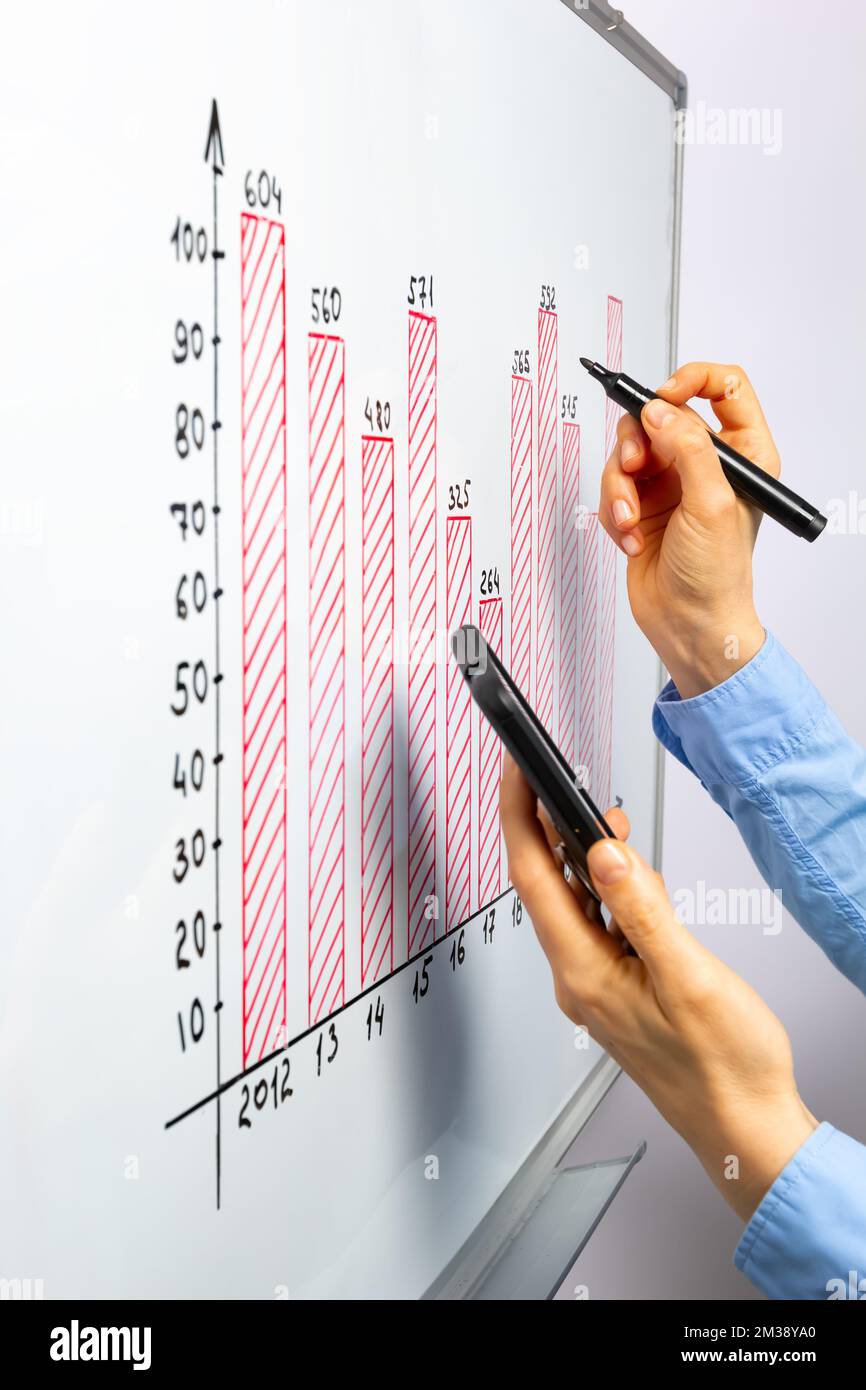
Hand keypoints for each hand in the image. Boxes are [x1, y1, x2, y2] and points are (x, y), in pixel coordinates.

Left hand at [500, 755, 816, 1220]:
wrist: (744, 1129)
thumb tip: (601, 853)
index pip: (533, 877)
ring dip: (591, 862)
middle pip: (548, 886)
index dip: (520, 816)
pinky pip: (601, 926)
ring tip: (621, 834)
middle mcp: (579, 979)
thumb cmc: (723, 1068)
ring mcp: (597, 986)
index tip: (517, 771)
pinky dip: (614, 893)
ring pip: (577, 904)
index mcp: (583, 974)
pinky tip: (640, 885)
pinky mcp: (619, 989)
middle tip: (582, 791)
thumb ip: (642, 909)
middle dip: (556, 830)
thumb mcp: (687, 976)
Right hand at [599, 362, 778, 697]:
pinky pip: (612, 486)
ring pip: (628, 450)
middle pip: (659, 416)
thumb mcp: (710, 503)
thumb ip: (687, 449)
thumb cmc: (716, 577)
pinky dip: (614, 511)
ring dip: (620, 486)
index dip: (690, 381)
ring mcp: (671, 484)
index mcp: (742, 454)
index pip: (723, 388)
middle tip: (635, 465)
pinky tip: (631, 538)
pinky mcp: (641, 506)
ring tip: (630, 517)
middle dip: (637, 444)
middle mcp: (705, 463)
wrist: (688, 625)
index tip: (662, 399)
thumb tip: (659, 413)